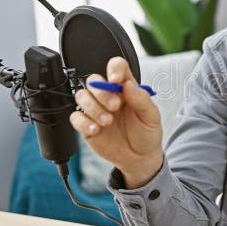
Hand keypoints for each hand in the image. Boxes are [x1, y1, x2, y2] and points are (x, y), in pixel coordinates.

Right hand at [69, 56, 163, 187]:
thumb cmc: (147, 133)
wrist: (140, 158)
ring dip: (93, 107)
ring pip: (81, 95)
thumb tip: (127, 85)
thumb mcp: (151, 116)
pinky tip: (96, 129)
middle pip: (94, 80)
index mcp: (126, 88)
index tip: (115, 79)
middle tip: (115, 107)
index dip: (114, 68)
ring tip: (107, 121)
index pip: (117, 67)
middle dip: (102, 93)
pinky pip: (75, 117)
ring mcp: (96, 110)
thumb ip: (141, 99)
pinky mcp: (86, 125)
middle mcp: (109, 96)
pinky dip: (83, 122)